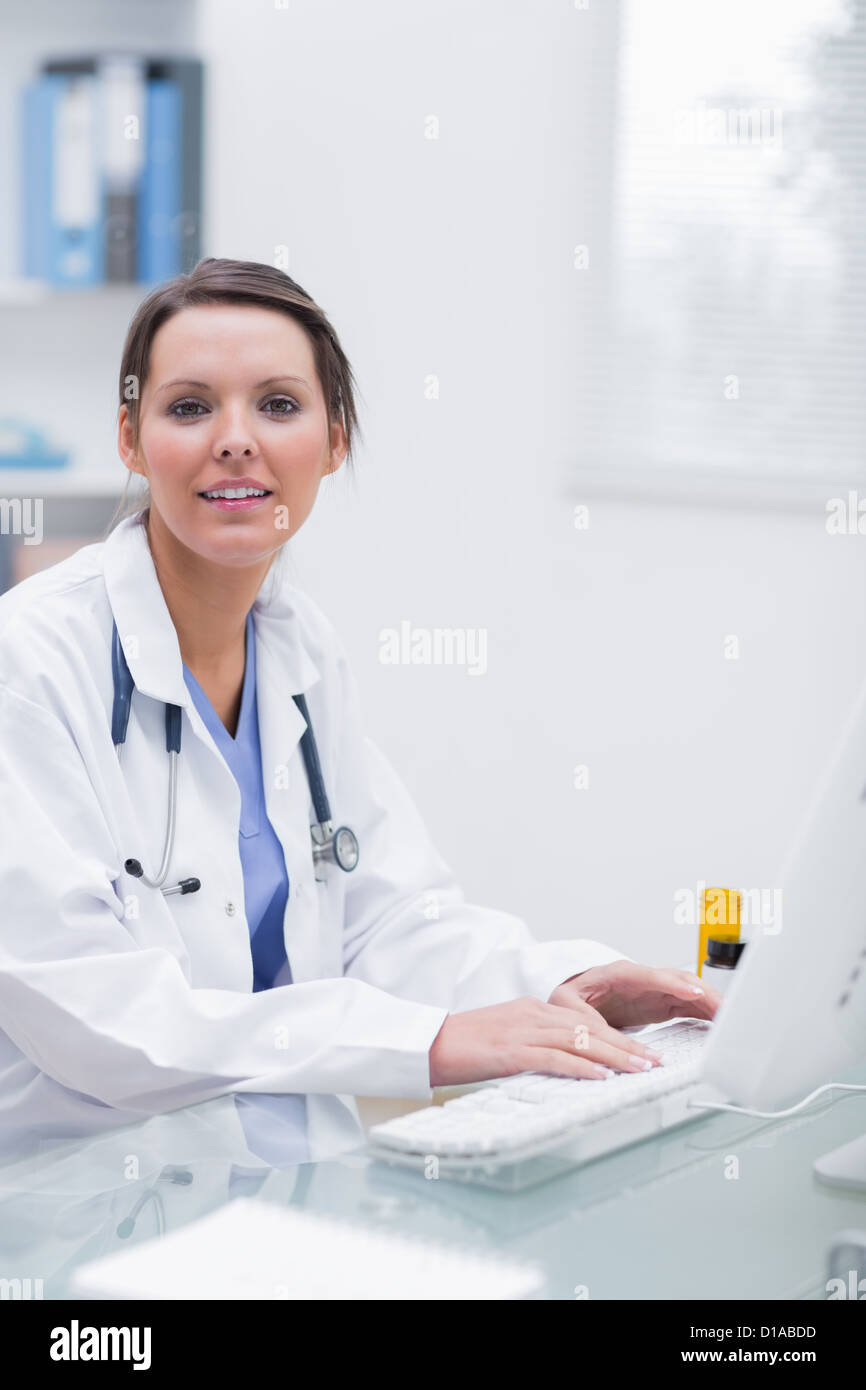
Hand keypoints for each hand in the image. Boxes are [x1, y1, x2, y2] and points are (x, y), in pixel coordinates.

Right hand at [428, 995, 664, 1087]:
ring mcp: (524, 1031)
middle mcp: (534, 1014)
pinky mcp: (512, 1051)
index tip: (642, 1051)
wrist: (430, 1043)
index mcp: (535, 1008)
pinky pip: (555, 1058)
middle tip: (655, 1061)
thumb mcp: (507, 1035)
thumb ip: (536, 1042)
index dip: (618, 1037)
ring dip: (616, 1057)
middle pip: (591, 1029)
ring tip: (642, 1070)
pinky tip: (601, 1077)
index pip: (586, 1022)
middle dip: (627, 1047)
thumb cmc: (465, 1044)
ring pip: (581, 1041)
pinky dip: (582, 1068)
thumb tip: (565, 1060)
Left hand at [548, 960, 722, 1027]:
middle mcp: (643, 979)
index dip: (673, 984)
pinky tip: (721, 1024)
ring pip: (690, 992)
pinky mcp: (662, 1003)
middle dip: (705, 994)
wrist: (575, 994)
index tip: (694, 993)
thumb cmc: (571, 994)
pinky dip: (707, 1014)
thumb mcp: (564, 1004)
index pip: (650, 976)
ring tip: (733, 1020)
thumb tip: (599, 1032)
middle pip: (680, 981)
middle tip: (727, 1012)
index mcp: (619, 974)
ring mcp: (655, 990)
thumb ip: (581, 1016)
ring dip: (712, 1004)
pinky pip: (690, 1006)